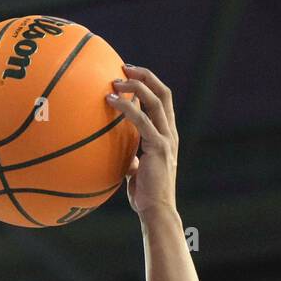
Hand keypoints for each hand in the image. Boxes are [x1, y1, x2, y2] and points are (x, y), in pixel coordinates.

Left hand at [106, 64, 177, 217]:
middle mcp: (170, 133)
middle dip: (144, 76)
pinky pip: (141, 119)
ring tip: (115, 81)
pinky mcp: (158, 146)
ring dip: (135, 86)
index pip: (162, 101)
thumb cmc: (145, 196)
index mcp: (167, 136)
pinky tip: (110, 101)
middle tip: (123, 68)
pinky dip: (126, 107)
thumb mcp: (137, 172)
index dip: (148, 84)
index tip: (129, 76)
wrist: (157, 211)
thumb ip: (133, 159)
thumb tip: (122, 156)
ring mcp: (166, 138)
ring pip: (155, 100)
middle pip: (163, 93)